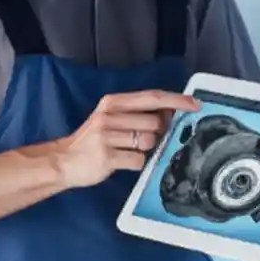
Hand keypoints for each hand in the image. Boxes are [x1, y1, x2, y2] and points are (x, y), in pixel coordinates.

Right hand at [55, 90, 200, 188]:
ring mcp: (107, 136)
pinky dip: (135, 163)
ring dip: (144, 149)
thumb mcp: (112, 118)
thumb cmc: (94, 140)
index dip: (177, 100)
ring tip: (126, 150)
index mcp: (113, 102)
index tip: (195, 104)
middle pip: (154, 122)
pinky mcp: (106, 157)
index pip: (153, 97)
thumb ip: (137, 113)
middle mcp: (109, 115)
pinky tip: (121, 161)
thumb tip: (171, 112)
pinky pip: (138, 160)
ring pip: (148, 141)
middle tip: (141, 139)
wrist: (63, 160)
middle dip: (157, 133)